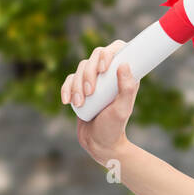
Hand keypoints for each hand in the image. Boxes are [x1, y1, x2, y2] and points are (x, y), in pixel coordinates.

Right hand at [62, 39, 138, 163]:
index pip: (116, 50)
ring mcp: (94, 80)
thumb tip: (124, 64)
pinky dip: (66, 89)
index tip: (104, 68)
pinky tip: (67, 101)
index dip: (108, 53)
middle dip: (89, 73)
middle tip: (90, 93)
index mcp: (123, 76)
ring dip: (77, 84)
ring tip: (80, 103)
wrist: (99, 144)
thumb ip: (127, 89)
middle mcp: (109, 75)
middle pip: (95, 57)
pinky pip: (69, 80)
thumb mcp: (122, 109)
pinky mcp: (80, 88)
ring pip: (81, 68)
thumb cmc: (114, 128)